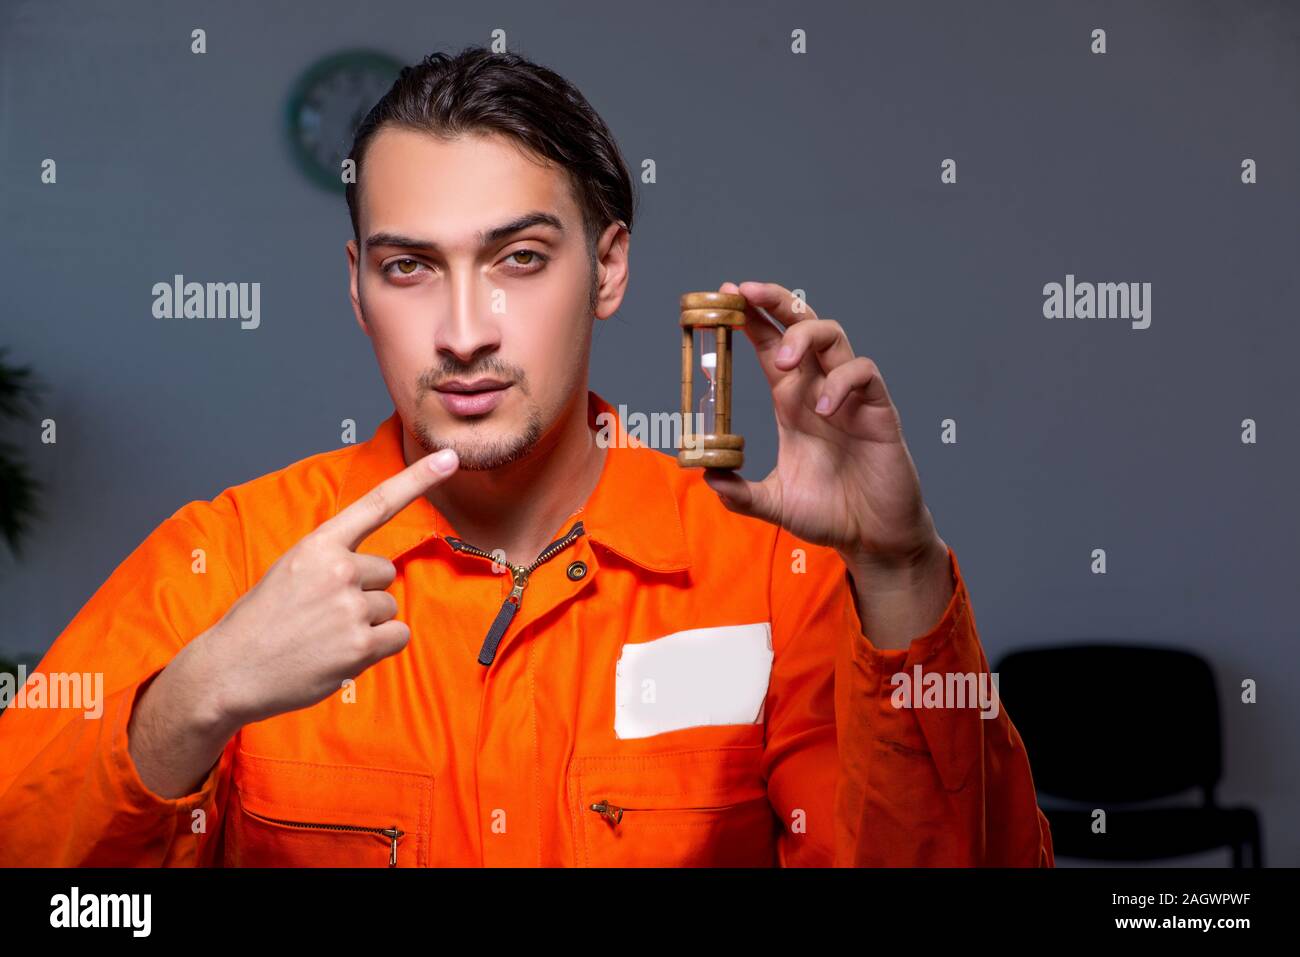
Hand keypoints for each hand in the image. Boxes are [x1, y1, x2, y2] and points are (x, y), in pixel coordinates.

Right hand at [192, 445, 460, 728]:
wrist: (229, 670)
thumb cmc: (261, 621)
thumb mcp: (290, 570)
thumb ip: (332, 559)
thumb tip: (376, 570)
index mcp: (318, 545)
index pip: (376, 504)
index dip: (417, 480)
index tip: (449, 458)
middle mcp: (339, 570)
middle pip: (386, 572)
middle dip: (364, 593)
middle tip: (322, 613)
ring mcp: (350, 608)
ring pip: (389, 606)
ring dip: (367, 623)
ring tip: (325, 635)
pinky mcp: (360, 645)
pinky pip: (397, 636)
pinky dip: (378, 647)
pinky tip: (342, 653)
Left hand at [701, 281, 944, 572]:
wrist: (873, 537)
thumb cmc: (829, 513)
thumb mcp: (773, 503)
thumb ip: (739, 492)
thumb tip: (706, 476)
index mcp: (792, 401)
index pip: (770, 344)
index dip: (751, 317)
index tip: (725, 295)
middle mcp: (819, 388)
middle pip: (801, 323)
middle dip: (775, 301)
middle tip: (745, 293)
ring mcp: (850, 396)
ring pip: (833, 336)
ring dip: (804, 336)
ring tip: (784, 362)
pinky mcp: (878, 410)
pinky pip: (864, 374)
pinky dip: (841, 382)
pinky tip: (825, 409)